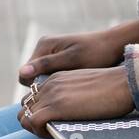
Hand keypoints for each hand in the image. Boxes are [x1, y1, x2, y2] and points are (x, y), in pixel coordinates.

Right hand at [17, 21, 138, 85]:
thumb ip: (48, 65)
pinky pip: (53, 77)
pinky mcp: (61, 61)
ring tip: (70, 90)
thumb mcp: (73, 60)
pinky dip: (59, 84)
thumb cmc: (97, 52)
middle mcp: (45, 48)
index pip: (25, 74)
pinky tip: (73, 87)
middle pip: (33, 77)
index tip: (54, 93)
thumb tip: (22, 72)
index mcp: (44, 45)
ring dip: (52, 86)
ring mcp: (53, 54)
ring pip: (43, 79)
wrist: (115, 46)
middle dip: (44, 87)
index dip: (36, 87)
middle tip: (64, 93)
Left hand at [17, 66, 134, 138]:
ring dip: (35, 128)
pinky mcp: (57, 106)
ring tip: (52, 133)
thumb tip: (77, 110)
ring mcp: (52, 94)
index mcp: (57, 78)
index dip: (40, 113)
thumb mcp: (89, 88)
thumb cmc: (116, 89)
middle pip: (25, 107)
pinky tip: (54, 135)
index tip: (54, 122)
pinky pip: (32, 122)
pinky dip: (38, 132)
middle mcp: (51, 84)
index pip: (34, 98)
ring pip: (24, 116)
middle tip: (51, 130)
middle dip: (34, 122)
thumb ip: (75, 96)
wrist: (126, 83)